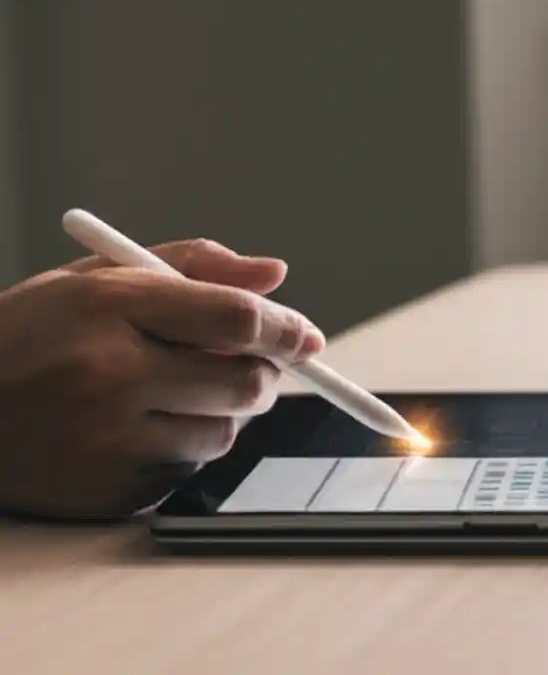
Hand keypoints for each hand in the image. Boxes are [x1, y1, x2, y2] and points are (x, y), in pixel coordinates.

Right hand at [0, 240, 324, 519]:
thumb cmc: (32, 335)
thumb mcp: (98, 278)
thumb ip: (192, 267)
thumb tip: (275, 276)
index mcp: (107, 308)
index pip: (234, 319)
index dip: (284, 327)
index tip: (304, 336)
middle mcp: (109, 376)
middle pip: (246, 383)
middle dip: (262, 373)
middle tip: (245, 365)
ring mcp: (108, 442)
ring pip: (224, 433)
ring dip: (222, 413)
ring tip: (168, 394)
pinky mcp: (109, 491)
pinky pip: (187, 471)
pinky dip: (182, 450)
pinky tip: (135, 431)